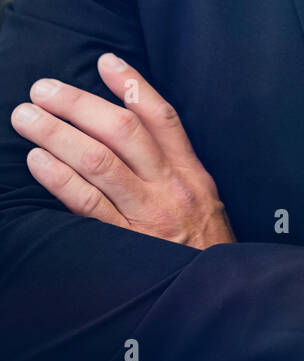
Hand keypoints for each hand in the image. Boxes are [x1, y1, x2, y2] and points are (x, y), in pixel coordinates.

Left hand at [10, 53, 235, 249]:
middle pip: (123, 131)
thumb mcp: (201, 201)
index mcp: (191, 173)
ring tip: (27, 118)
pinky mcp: (126, 243)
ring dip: (58, 134)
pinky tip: (37, 161)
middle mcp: (170, 188)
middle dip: (78, 104)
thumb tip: (129, 131)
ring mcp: (147, 215)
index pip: (162, 118)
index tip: (104, 61)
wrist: (218, 299)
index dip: (132, 85)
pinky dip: (60, 178)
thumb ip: (171, 169)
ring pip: (100, 161)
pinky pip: (88, 204)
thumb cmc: (203, 250)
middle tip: (42, 89)